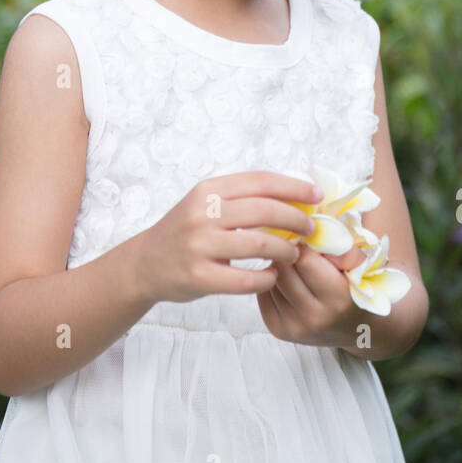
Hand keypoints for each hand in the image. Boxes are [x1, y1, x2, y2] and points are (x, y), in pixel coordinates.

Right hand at [134, 171, 321, 305]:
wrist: (145, 263)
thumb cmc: (185, 231)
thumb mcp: (205, 204)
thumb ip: (241, 199)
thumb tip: (292, 197)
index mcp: (208, 190)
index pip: (260, 181)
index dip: (293, 187)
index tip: (316, 196)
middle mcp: (202, 214)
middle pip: (265, 210)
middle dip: (296, 219)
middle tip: (311, 229)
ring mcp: (199, 246)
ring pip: (259, 244)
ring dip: (286, 250)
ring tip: (294, 254)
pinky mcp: (198, 277)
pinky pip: (245, 280)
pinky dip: (266, 279)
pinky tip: (272, 277)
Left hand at [257, 241, 359, 347]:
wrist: (354, 328)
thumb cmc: (355, 289)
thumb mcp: (361, 265)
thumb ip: (344, 249)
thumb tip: (317, 237)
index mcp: (338, 299)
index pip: (304, 259)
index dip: (306, 245)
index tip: (311, 244)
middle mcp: (314, 317)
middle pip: (284, 269)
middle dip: (290, 256)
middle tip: (301, 254)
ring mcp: (294, 327)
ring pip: (272, 279)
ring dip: (280, 269)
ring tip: (297, 271)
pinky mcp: (278, 330)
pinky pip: (264, 294)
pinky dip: (274, 284)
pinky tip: (290, 286)